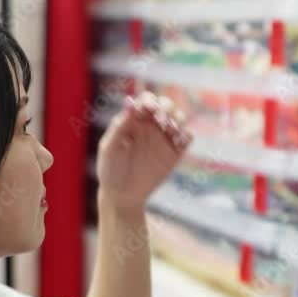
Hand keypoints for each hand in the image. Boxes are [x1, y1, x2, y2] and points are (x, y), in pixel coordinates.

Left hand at [96, 91, 191, 213]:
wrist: (122, 196)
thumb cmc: (110, 170)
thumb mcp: (109, 148)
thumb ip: (119, 126)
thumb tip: (129, 103)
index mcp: (134, 120)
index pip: (146, 100)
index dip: (150, 100)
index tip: (149, 109)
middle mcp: (151, 126)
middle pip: (166, 105)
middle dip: (167, 107)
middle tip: (162, 119)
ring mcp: (164, 138)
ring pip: (179, 118)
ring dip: (179, 118)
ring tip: (171, 129)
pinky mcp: (175, 153)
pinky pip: (186, 139)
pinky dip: (187, 135)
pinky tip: (180, 141)